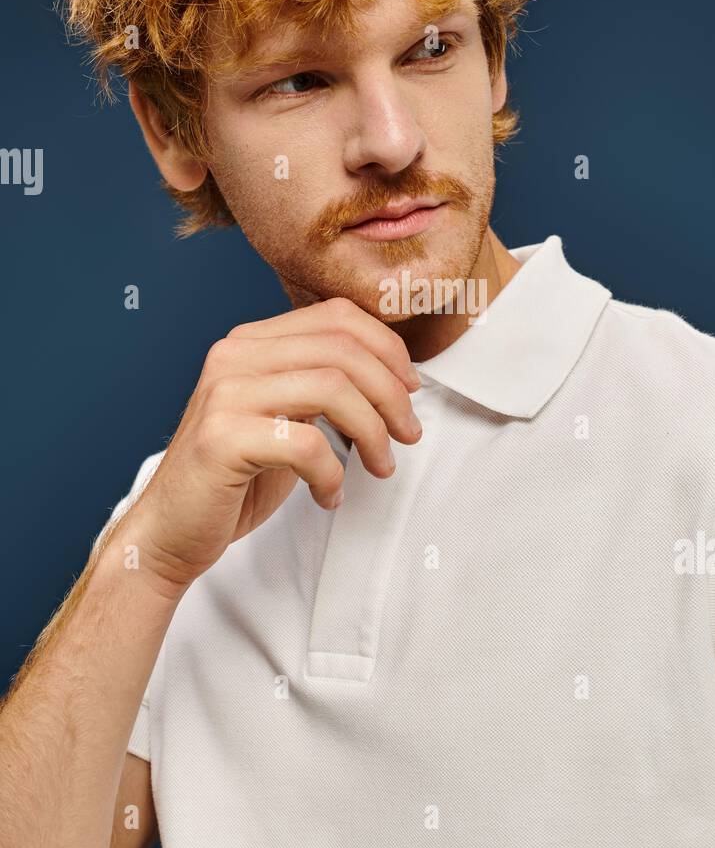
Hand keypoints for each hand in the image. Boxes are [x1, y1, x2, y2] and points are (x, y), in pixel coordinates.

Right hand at [116, 297, 422, 590]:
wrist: (170, 532)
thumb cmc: (234, 478)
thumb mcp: (285, 417)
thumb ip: (323, 386)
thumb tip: (395, 378)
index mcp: (252, 342)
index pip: (337, 316)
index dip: (387, 348)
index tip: (410, 388)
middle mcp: (234, 356)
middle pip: (342, 349)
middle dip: (391, 393)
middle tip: (408, 433)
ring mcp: (224, 394)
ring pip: (332, 388)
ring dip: (372, 431)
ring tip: (380, 465)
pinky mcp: (222, 439)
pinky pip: (307, 445)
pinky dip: (333, 474)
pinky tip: (330, 494)